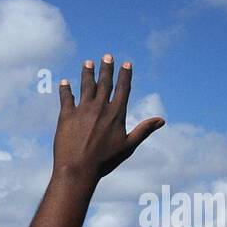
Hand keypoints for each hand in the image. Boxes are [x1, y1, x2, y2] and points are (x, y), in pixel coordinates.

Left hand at [54, 54, 163, 180]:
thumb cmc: (104, 161)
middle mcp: (100, 107)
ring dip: (88, 73)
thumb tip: (162, 120)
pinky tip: (64, 82)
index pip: (123, 88)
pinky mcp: (66, 115)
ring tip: (88, 63)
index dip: (125, 75)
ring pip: (86, 86)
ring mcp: (83, 110)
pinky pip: (66, 98)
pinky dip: (65, 89)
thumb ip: (144, 130)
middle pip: (105, 83)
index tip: (126, 64)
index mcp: (116, 113)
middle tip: (107, 56)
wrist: (78, 169)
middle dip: (107, 68)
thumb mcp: (128, 146)